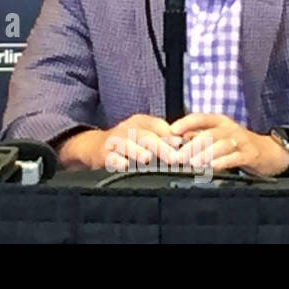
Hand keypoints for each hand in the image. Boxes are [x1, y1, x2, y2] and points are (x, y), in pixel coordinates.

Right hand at [60, 114, 181, 170]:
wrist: (95, 146)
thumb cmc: (128, 142)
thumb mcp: (146, 134)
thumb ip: (167, 137)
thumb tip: (192, 142)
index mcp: (141, 122)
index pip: (159, 127)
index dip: (173, 137)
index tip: (186, 148)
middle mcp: (128, 129)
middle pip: (145, 136)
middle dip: (160, 147)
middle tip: (175, 158)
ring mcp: (114, 141)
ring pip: (126, 144)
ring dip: (137, 151)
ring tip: (147, 158)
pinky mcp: (103, 154)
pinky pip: (110, 157)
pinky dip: (116, 161)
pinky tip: (123, 166)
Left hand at [169, 113, 288, 175]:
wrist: (268, 151)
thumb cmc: (236, 143)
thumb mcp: (218, 135)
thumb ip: (198, 135)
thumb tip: (176, 138)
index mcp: (219, 121)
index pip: (200, 118)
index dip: (185, 123)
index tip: (172, 130)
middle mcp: (229, 128)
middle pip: (209, 133)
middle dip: (192, 144)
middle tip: (179, 155)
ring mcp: (241, 140)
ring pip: (222, 145)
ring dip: (206, 154)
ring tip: (193, 163)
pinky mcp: (250, 154)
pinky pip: (236, 157)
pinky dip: (223, 161)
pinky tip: (212, 166)